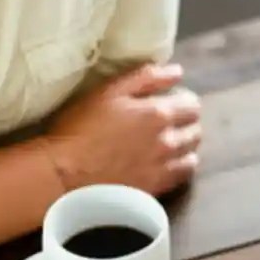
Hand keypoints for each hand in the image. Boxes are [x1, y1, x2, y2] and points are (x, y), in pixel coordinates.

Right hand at [45, 63, 201, 196]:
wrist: (64, 172)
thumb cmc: (81, 126)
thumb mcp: (109, 91)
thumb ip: (146, 78)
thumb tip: (177, 71)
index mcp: (158, 113)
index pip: (192, 105)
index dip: (184, 100)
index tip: (171, 100)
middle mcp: (168, 141)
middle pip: (195, 130)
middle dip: (187, 122)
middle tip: (169, 122)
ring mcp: (164, 167)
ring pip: (192, 153)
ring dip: (186, 145)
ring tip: (169, 142)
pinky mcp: (156, 188)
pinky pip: (184, 175)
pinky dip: (182, 166)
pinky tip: (168, 163)